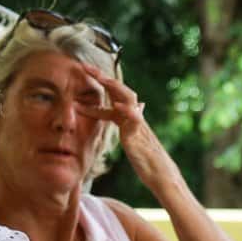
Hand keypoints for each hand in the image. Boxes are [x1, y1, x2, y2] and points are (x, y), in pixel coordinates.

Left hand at [83, 63, 178, 190]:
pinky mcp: (139, 137)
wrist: (161, 173)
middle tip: (85, 66)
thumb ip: (130, 121)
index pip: (111, 96)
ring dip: (114, 87)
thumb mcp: (134, 136)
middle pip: (119, 90)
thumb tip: (135, 106)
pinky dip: (127, 111)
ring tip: (101, 78)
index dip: (97, 86)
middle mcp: (133, 116)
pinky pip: (135, 120)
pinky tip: (116, 105)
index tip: (81, 75)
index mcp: (127, 117)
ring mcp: (137, 125)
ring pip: (129, 99)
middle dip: (102, 77)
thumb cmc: (147, 158)